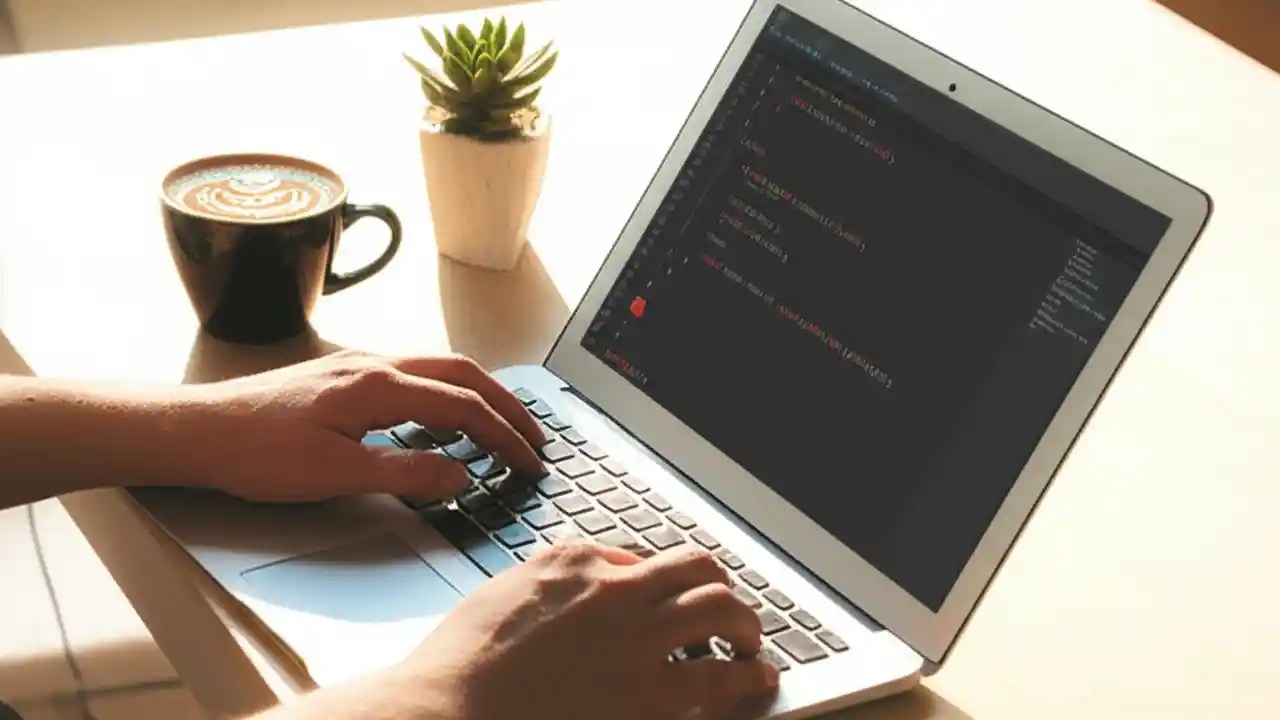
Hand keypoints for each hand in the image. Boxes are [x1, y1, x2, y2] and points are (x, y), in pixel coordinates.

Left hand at [185, 350, 546, 502]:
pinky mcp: (345, 374)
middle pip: (463, 374)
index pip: (464, 407)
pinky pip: (415, 374)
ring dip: (479, 394)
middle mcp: (376, 364)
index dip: (504, 436)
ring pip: (440, 368)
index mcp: (380, 386)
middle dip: (507, 404)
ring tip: (502, 425)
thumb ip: (405, 473)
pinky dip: (448, 392)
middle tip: (535, 436)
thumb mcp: (336, 474)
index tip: (528, 462)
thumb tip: (460, 475)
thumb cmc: (258, 452)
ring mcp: (360, 364)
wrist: (200, 430)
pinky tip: (443, 417)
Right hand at [389, 542, 778, 719]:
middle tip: (728, 612)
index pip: (639, 559)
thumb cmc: (459, 668)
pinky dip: (747, 675)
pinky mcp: (651, 695)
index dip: (661, 583)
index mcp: (573, 563)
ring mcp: (638, 641)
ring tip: (750, 641)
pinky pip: (719, 677)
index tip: (669, 598)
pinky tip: (756, 679)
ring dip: (744, 623)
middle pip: (695, 569)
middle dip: (719, 588)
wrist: (446, 714)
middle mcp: (615, 591)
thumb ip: (548, 582)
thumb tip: (582, 580)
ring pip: (720, 608)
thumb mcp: (501, 597)